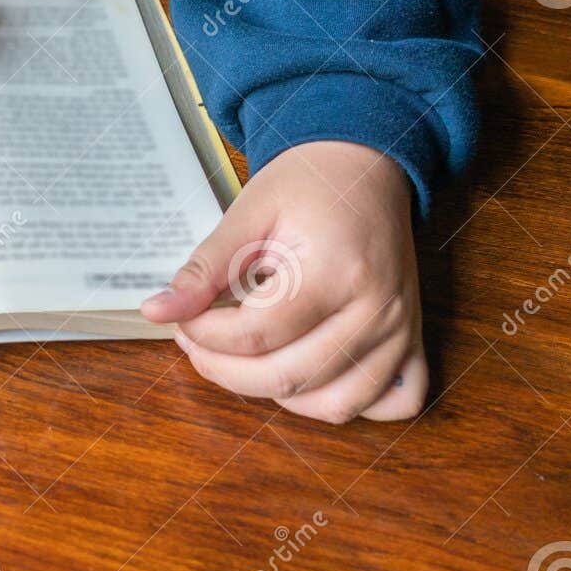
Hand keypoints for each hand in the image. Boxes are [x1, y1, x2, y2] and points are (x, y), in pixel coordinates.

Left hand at [139, 140, 426, 423]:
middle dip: (225, 369)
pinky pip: (389, 403)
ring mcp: (401, 334)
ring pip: (333, 405)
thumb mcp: (248, 213)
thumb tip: (157, 310)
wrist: (366, 165)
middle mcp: (378, 311)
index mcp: (336, 272)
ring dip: (274, 396)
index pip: (257, 334)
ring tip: (239, 360)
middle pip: (288, 377)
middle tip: (196, 341)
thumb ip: (205, 268)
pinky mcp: (413, 343)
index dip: (206, 334)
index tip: (182, 319)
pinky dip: (343, 404)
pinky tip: (305, 381)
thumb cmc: (308, 184)